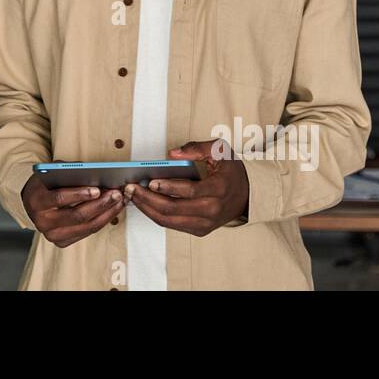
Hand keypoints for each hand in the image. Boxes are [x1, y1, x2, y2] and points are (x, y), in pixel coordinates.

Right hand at [21, 173, 124, 247]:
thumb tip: (95, 174)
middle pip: (77, 215)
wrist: (32, 203)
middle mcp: (42, 221)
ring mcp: (52, 234)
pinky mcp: (62, 242)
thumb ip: (69, 172)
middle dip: (99, 204)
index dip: (79, 194)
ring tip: (118, 201)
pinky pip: (87, 232)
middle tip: (115, 194)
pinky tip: (111, 210)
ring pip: (86, 226)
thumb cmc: (45, 184)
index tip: (97, 189)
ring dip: (106, 213)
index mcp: (37, 201)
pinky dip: (102, 220)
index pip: (59, 198)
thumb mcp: (52, 173)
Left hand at [125, 139, 248, 235]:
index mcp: (219, 189)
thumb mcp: (219, 150)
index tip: (150, 180)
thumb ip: (197, 148)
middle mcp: (212, 210)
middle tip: (131, 188)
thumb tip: (172, 153)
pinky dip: (155, 215)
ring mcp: (206, 223)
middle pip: (173, 209)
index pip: (189, 191)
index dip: (167, 187)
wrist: (247, 195)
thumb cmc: (231, 171)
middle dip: (148, 199)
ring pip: (169, 221)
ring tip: (132, 196)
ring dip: (147, 209)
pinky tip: (144, 203)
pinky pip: (173, 225)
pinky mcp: (200, 230)